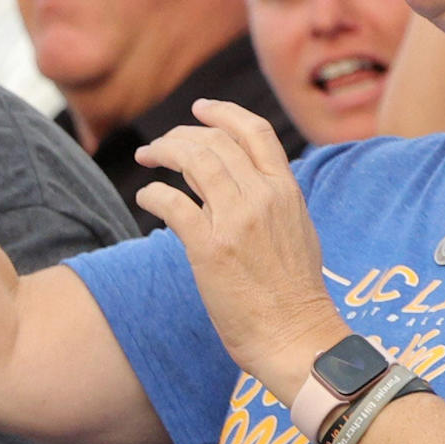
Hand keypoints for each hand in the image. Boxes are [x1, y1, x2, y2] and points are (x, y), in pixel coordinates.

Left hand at [130, 100, 347, 394]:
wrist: (295, 335)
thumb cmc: (294, 293)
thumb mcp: (298, 232)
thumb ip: (276, 201)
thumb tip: (252, 184)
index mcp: (287, 190)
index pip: (254, 131)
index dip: (223, 112)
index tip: (199, 108)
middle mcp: (263, 197)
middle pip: (214, 142)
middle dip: (180, 137)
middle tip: (158, 146)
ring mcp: (237, 220)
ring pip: (194, 162)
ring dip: (163, 154)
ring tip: (147, 159)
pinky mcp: (210, 248)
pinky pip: (172, 203)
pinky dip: (153, 193)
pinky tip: (146, 197)